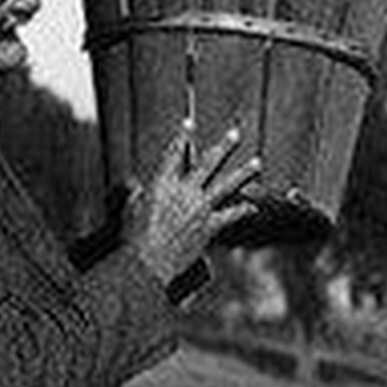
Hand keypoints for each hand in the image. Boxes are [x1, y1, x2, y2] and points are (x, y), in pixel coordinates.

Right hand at [120, 122, 262, 288]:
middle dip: (223, 147)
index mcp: (162, 183)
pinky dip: (243, 210)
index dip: (183, 136)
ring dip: (243, 173)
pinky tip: (253, 206)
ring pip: (226, 185)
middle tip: (236, 134)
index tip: (190, 123)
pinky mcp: (209, 227)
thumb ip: (137, 195)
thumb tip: (137, 189)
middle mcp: (183, 192)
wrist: (148, 263)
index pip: (175, 153)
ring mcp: (199, 208)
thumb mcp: (130, 210)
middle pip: (207, 163)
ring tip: (256, 163)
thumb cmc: (134, 239)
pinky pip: (231, 215)